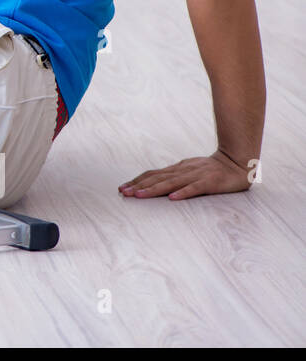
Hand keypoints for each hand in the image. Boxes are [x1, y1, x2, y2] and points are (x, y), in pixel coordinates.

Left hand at [118, 151, 253, 200]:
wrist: (238, 161)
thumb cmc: (212, 169)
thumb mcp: (189, 170)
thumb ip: (174, 176)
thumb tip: (154, 182)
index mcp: (177, 169)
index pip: (153, 174)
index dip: (137, 181)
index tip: (122, 188)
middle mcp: (183, 171)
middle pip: (157, 178)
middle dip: (138, 185)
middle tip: (123, 192)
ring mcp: (196, 176)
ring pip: (171, 183)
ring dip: (154, 189)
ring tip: (139, 195)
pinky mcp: (210, 182)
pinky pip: (195, 188)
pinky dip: (183, 192)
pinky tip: (172, 198)